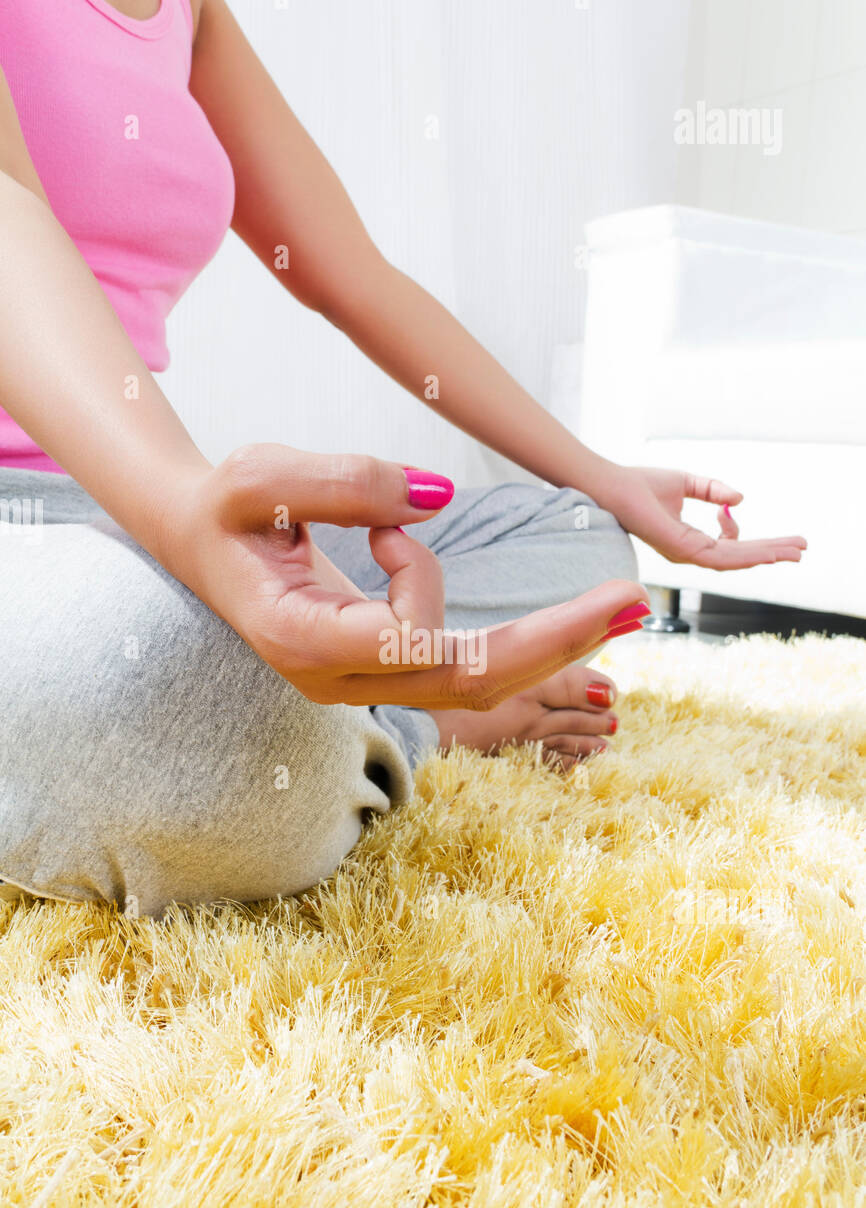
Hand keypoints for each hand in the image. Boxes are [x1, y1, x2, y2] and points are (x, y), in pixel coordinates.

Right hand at [179, 444, 649, 707]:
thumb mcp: (262, 476)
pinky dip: (457, 600)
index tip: (536, 570)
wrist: (201, 546)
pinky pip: (454, 652)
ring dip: (544, 639)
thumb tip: (438, 498)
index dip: (477, 608)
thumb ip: (344, 482)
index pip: (403, 642)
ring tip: (550, 581)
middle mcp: (337, 678)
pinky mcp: (385, 673)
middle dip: (556, 644)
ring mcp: (363, 685)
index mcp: (302, 638)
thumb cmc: (226, 510)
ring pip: (473, 676)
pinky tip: (391, 546)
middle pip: (466, 678)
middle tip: (636, 605)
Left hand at [600, 465, 806, 569]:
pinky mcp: (683, 549)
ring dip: (768, 555)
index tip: (737, 514)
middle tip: (802, 550)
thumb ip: (713, 491)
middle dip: (772, 553)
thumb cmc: (642, 485)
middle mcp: (689, 552)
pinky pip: (722, 556)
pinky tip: (770, 551)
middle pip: (738, 559)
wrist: (615, 486)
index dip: (748, 538)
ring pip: (736, 560)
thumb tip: (740, 501)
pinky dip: (749, 554)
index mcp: (689, 541)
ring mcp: (686, 554)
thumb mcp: (687, 483)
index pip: (728, 548)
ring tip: (797, 551)